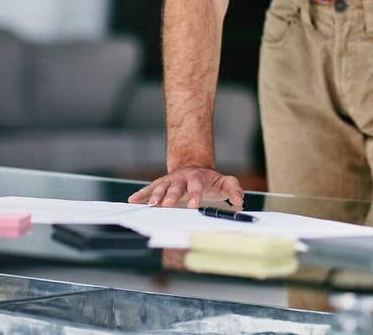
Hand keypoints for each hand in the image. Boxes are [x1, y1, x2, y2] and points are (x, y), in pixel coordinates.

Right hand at [127, 167, 243, 208]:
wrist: (193, 168)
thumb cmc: (209, 180)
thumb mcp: (223, 182)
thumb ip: (233, 188)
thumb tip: (240, 200)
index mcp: (197, 178)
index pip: (197, 186)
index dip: (195, 195)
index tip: (194, 206)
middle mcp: (181, 178)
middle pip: (176, 187)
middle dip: (171, 196)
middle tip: (167, 205)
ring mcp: (169, 181)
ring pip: (161, 187)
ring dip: (155, 196)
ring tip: (150, 204)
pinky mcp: (160, 185)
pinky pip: (149, 189)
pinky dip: (140, 194)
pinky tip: (132, 200)